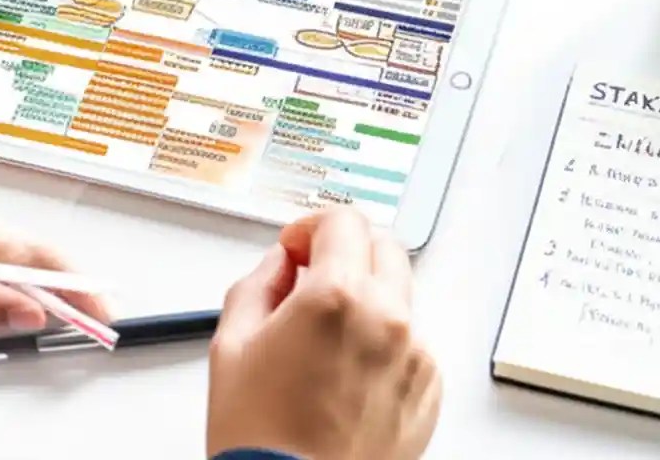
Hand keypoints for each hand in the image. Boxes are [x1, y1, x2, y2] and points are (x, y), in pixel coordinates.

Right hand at [207, 208, 440, 459]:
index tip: (296, 247)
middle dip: (346, 251)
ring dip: (367, 297)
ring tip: (326, 338)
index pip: (343, 222)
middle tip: (312, 277)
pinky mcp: (429, 389)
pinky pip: (410, 342)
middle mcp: (386, 319)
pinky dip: (384, 342)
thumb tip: (280, 265)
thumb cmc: (261, 440)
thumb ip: (258, 285)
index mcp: (336, 297)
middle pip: (383, 247)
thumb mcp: (230, 346)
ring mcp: (415, 355)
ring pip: (398, 295)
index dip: (311, 227)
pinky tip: (347, 373)